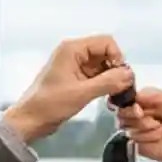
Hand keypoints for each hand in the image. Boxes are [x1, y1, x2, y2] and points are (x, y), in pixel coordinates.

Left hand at [3, 35, 134, 141]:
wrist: (31, 120)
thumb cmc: (51, 104)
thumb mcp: (82, 93)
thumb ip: (108, 82)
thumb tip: (130, 75)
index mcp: (72, 49)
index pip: (106, 42)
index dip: (117, 57)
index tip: (121, 77)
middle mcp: (74, 52)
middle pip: (106, 53)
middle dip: (116, 69)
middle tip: (122, 88)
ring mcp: (75, 65)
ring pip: (103, 65)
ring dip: (111, 78)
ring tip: (116, 95)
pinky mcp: (76, 78)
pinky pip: (97, 75)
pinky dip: (105, 84)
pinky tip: (108, 97)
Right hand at [115, 87, 161, 161]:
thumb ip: (150, 94)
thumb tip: (132, 96)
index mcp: (146, 103)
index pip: (126, 99)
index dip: (127, 102)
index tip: (137, 106)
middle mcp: (140, 117)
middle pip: (121, 113)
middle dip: (132, 113)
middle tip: (144, 115)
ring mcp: (139, 132)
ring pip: (126, 126)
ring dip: (144, 125)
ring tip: (161, 127)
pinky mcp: (141, 146)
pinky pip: (134, 139)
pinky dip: (147, 136)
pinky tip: (160, 136)